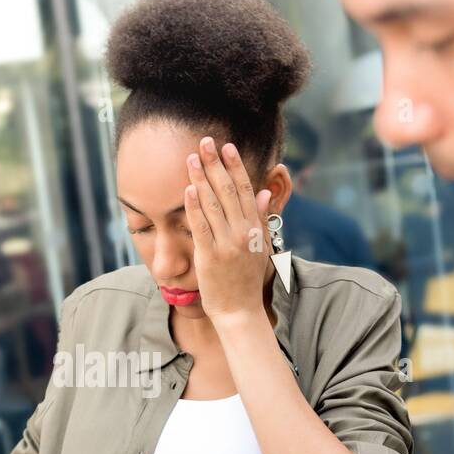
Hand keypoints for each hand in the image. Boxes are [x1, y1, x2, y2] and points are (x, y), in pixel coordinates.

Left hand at [184, 137, 273, 322]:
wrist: (240, 311)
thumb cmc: (247, 281)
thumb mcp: (260, 247)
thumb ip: (260, 218)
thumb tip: (265, 192)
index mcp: (255, 228)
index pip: (245, 190)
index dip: (235, 166)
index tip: (227, 146)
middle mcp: (243, 232)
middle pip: (227, 191)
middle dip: (216, 164)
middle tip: (205, 141)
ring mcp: (227, 244)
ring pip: (213, 204)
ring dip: (201, 178)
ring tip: (191, 158)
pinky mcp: (210, 256)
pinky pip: (201, 227)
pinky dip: (194, 207)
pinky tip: (188, 189)